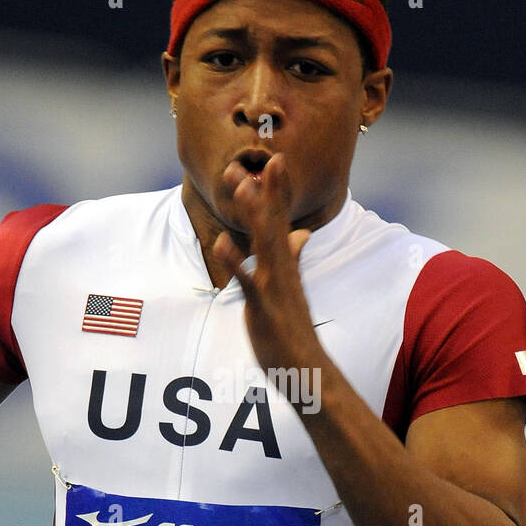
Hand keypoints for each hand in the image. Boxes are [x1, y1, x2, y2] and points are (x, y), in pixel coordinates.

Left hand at [213, 152, 322, 375]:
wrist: (304, 368)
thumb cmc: (293, 330)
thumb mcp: (291, 287)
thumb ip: (292, 256)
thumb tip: (301, 231)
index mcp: (286, 265)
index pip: (284, 221)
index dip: (279, 191)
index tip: (276, 160)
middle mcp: (282, 270)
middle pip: (275, 224)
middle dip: (269, 191)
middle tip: (269, 158)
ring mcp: (273, 287)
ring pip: (264, 245)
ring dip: (254, 216)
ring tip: (244, 186)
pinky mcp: (262, 307)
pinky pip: (247, 281)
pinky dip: (235, 262)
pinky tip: (222, 243)